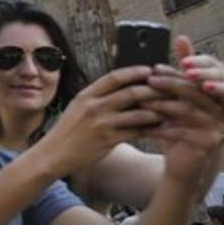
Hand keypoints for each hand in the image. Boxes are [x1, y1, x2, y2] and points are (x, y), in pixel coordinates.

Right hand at [35, 66, 166, 176]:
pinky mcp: (109, 140)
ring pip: (138, 114)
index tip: (149, 70)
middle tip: (167, 89)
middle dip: (152, 90)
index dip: (135, 72)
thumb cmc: (68, 130)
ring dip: (157, 111)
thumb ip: (97, 97)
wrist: (54, 153)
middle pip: (131, 92)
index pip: (114, 77)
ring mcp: (102, 124)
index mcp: (86, 95)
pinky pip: (136, 132)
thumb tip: (120, 87)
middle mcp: (94, 107)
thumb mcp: (77, 107)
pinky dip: (150, 129)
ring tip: (169, 109)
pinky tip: (160, 128)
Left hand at [143, 71, 223, 183]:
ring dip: (162, 105)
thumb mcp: (176, 99)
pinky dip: (161, 129)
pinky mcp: (208, 142)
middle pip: (196, 91)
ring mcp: (217, 126)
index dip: (179, 70)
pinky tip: (144, 128)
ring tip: (142, 103)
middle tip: (150, 80)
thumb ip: (178, 73)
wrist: (185, 161)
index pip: (203, 76)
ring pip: (188, 110)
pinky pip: (182, 132)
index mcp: (216, 94)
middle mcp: (221, 108)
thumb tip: (176, 42)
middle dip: (171, 84)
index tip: (156, 67)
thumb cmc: (178, 124)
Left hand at [170, 36, 223, 116]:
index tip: (182, 63)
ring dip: (217, 87)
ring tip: (206, 87)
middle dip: (202, 73)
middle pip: (216, 73)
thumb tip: (180, 37)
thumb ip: (186, 57)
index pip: (206, 61)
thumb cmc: (198, 85)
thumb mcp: (190, 72)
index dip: (195, 61)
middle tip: (188, 74)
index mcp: (213, 68)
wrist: (208, 108)